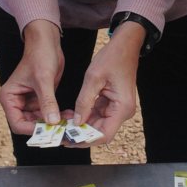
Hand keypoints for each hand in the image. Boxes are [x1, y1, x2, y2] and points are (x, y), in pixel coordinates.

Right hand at [0, 19, 64, 136]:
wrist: (47, 43)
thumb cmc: (39, 56)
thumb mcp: (43, 80)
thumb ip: (47, 102)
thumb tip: (52, 122)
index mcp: (9, 98)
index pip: (17, 123)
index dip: (32, 130)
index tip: (49, 131)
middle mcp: (16, 102)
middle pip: (29, 125)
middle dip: (45, 128)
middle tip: (62, 131)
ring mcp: (29, 102)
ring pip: (40, 122)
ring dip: (53, 124)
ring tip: (68, 123)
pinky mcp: (40, 100)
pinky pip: (48, 114)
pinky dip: (57, 117)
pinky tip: (69, 116)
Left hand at [71, 22, 143, 146]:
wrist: (125, 45)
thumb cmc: (113, 58)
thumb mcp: (94, 78)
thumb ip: (84, 101)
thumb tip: (77, 122)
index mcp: (122, 108)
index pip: (104, 135)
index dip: (86, 140)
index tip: (70, 140)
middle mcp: (123, 111)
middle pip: (100, 131)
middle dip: (81, 133)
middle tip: (61, 132)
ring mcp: (118, 108)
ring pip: (97, 124)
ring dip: (81, 124)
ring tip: (63, 122)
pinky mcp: (113, 103)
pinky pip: (98, 114)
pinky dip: (85, 115)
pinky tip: (71, 113)